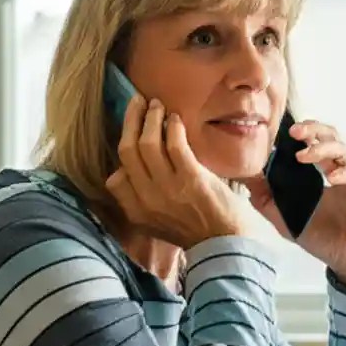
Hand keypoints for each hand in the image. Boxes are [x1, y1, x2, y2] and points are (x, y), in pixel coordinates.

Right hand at [105, 95, 250, 248]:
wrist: (230, 243)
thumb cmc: (198, 230)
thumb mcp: (157, 222)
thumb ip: (137, 200)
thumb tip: (118, 174)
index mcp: (137, 212)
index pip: (115, 175)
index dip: (122, 144)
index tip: (131, 127)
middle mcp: (147, 200)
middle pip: (127, 151)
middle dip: (131, 120)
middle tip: (139, 102)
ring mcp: (168, 190)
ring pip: (147, 143)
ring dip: (152, 119)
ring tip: (159, 106)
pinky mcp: (191, 180)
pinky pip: (174, 145)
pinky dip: (173, 127)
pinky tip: (177, 120)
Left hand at [243, 120, 345, 292]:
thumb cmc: (323, 239)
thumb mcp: (286, 220)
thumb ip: (266, 200)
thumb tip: (245, 177)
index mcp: (320, 172)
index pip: (312, 141)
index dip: (299, 133)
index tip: (279, 132)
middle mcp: (339, 170)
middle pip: (330, 136)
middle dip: (312, 129)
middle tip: (294, 131)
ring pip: (343, 151)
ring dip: (323, 149)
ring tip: (303, 155)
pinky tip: (333, 178)